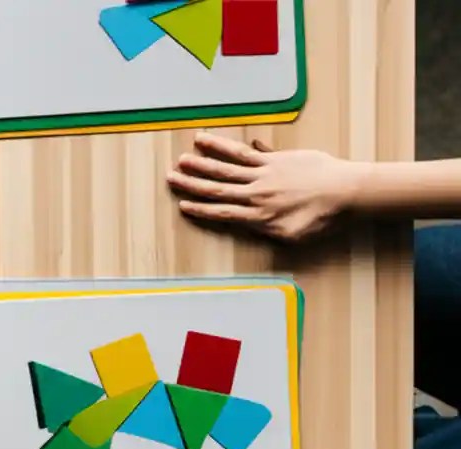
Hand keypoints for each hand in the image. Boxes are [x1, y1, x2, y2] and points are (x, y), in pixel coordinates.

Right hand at [167, 132, 367, 242]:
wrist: (347, 192)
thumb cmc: (324, 219)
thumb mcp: (294, 235)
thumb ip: (268, 228)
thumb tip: (250, 220)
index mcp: (259, 216)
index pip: (222, 212)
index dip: (200, 209)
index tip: (182, 204)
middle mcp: (256, 194)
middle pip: (217, 188)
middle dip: (192, 182)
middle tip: (172, 176)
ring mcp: (265, 174)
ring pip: (227, 167)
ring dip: (204, 161)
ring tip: (185, 155)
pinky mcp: (276, 160)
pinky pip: (246, 153)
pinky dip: (229, 147)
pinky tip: (217, 141)